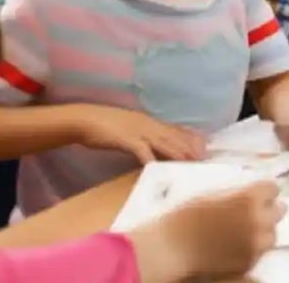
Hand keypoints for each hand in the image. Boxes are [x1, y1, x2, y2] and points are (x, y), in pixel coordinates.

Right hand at [75, 105, 204, 163]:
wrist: (84, 120)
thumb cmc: (104, 126)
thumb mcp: (130, 129)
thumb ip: (143, 137)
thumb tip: (153, 149)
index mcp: (149, 122)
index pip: (175, 129)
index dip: (190, 138)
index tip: (205, 146)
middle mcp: (148, 125)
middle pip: (174, 136)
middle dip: (190, 147)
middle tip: (205, 158)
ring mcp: (138, 131)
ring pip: (163, 142)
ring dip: (178, 153)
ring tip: (191, 162)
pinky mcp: (125, 139)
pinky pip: (141, 150)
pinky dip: (150, 159)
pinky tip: (157, 168)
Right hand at [129, 180, 284, 282]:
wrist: (173, 247)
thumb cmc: (188, 215)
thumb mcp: (216, 193)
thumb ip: (240, 193)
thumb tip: (256, 191)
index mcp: (251, 197)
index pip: (273, 188)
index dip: (264, 191)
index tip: (257, 194)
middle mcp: (259, 219)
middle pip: (280, 210)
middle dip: (267, 210)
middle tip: (250, 213)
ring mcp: (256, 243)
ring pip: (272, 234)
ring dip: (262, 231)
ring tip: (242, 231)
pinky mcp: (249, 262)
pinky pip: (259, 252)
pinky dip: (251, 249)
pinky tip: (234, 246)